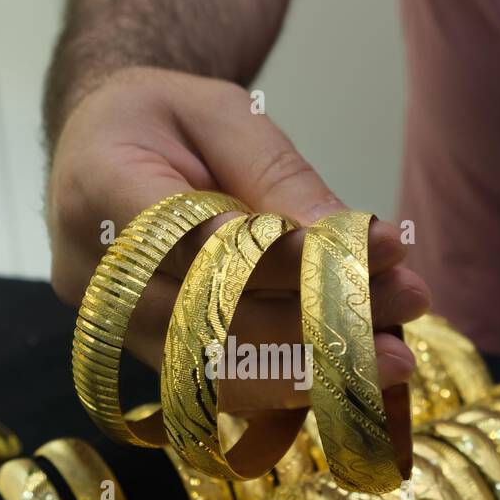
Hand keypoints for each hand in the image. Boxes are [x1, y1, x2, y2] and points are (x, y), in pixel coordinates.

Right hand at [47, 65, 430, 415]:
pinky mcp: (142, 353)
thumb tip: (348, 245)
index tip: (377, 252)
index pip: (200, 243)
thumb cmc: (164, 118)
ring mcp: (110, 324)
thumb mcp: (225, 115)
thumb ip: (277, 177)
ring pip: (212, 372)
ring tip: (395, 359)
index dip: (289, 260)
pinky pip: (216, 385)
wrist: (101, 145)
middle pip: (207, 324)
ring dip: (313, 371)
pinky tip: (354, 375)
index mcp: (99, 186)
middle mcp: (92, 272)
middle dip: (316, 326)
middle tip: (407, 311)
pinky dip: (289, 384)